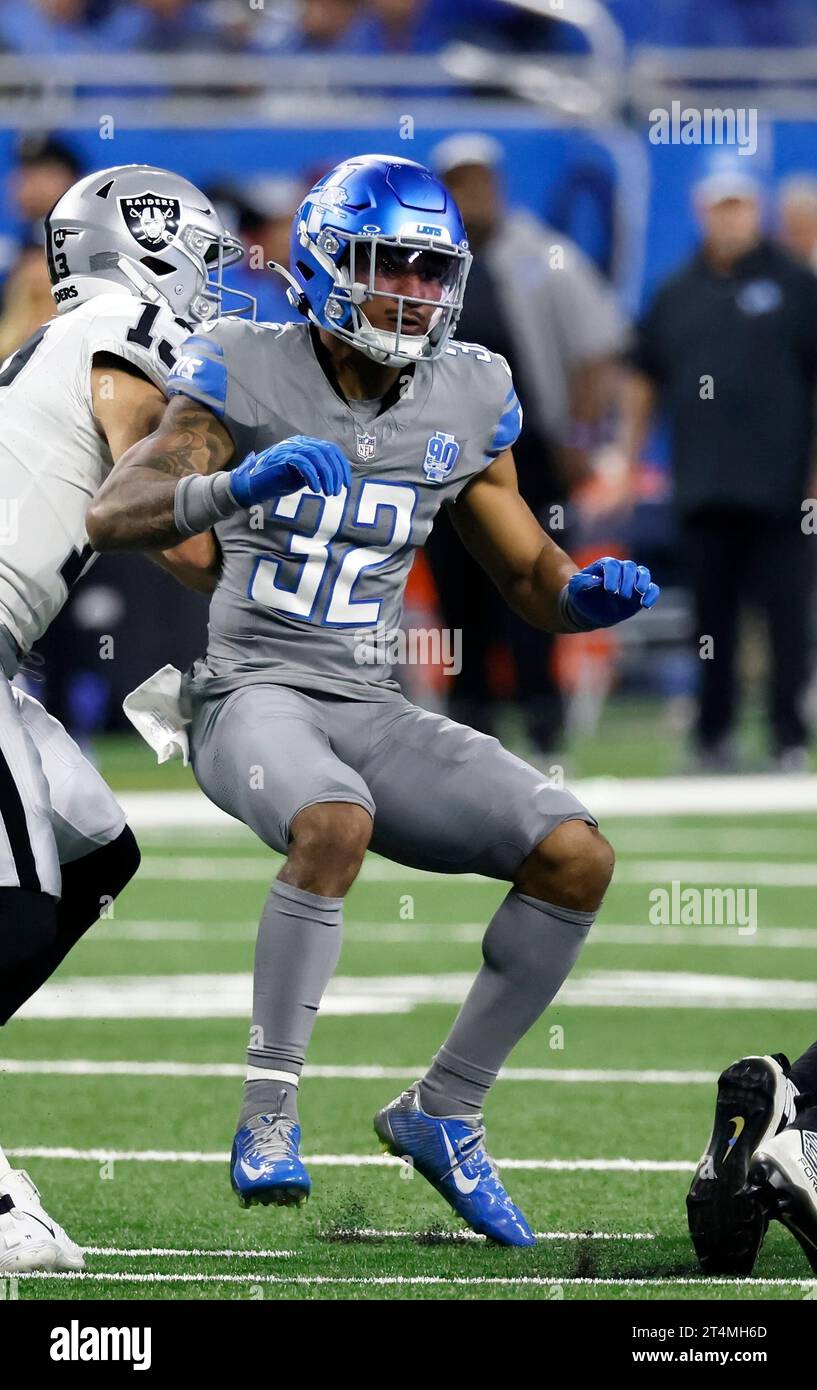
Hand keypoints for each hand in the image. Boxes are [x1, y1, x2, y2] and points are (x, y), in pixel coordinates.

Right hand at [229, 436, 350, 507]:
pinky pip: (303, 463)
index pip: (331, 450)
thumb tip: (337, 476)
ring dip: (326, 476)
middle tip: (337, 491)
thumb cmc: (277, 481)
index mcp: (306, 445)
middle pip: (327, 451)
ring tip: (328, 492)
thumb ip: (317, 472)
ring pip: (316, 456)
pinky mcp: (282, 458)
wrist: (252, 485)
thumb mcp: (303, 476)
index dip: (342, 467)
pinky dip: (312, 477)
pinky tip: (315, 489)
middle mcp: (299, 443)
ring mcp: (290, 448)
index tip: (346, 485)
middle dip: (336, 473)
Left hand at [560, 556, 659, 631]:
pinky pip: (652, 589)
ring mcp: (632, 580)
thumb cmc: (581, 595)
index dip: (612, 576)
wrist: (588, 609)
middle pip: (629, 567)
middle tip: (621, 595)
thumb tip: (597, 581)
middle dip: (627, 580)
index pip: (612, 566)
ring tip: (638, 593)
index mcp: (605, 565)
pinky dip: (652, 594)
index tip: (609, 590)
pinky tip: (646, 605)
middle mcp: (621, 570)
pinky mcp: (640, 593)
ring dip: (642, 583)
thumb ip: (583, 582)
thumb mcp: (576, 588)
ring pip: (643, 574)